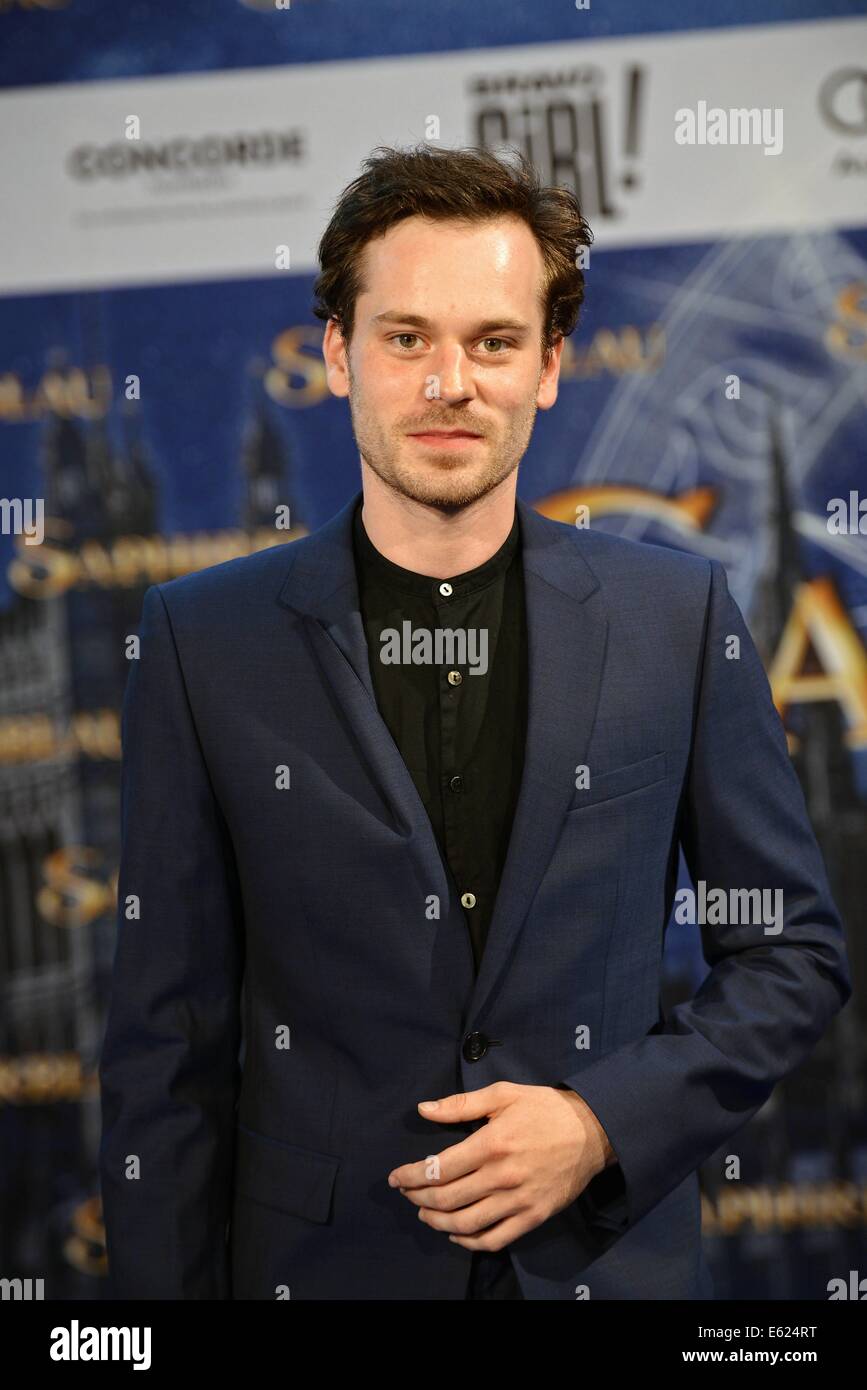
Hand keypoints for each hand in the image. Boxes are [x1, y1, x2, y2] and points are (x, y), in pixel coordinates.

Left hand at [386, 1081, 616, 1251]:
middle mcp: (502, 1176)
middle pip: (447, 1199)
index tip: (396, 1178)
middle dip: (418, 1199)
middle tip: (407, 1193)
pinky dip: (470, 1241)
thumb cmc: (545, 1108)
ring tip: (425, 1214)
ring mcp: (519, 1200)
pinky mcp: (533, 1216)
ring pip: (466, 1223)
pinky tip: (456, 1233)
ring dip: (437, 1222)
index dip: (411, 1176)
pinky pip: (495, 1238)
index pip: (439, 1169)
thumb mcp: (503, 1094)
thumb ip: (460, 1104)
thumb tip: (423, 1109)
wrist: (592, 1131)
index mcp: (492, 1144)